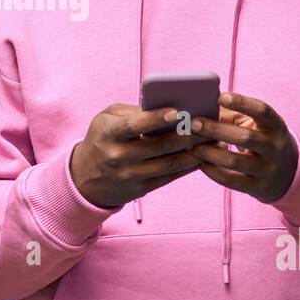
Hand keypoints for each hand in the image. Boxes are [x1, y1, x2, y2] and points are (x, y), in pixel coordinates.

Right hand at [69, 103, 214, 208]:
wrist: (85, 177)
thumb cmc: (102, 137)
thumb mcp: (107, 118)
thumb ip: (133, 112)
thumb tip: (168, 111)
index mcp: (108, 134)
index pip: (134, 126)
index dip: (156, 119)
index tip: (178, 111)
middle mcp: (118, 156)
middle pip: (159, 146)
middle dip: (186, 134)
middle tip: (207, 123)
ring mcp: (130, 175)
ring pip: (169, 164)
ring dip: (194, 152)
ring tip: (213, 140)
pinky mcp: (141, 189)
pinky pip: (170, 177)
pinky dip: (188, 166)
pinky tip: (202, 155)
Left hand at [186, 92, 299, 202]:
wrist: (287, 173)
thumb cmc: (261, 139)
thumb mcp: (255, 125)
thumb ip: (231, 115)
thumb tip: (200, 108)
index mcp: (276, 126)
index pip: (262, 111)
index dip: (242, 103)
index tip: (219, 97)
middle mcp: (275, 147)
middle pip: (245, 137)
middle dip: (216, 130)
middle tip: (193, 124)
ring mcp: (268, 169)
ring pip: (235, 161)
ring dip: (209, 152)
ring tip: (191, 145)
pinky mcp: (258, 187)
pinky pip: (231, 180)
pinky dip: (212, 171)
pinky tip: (200, 162)